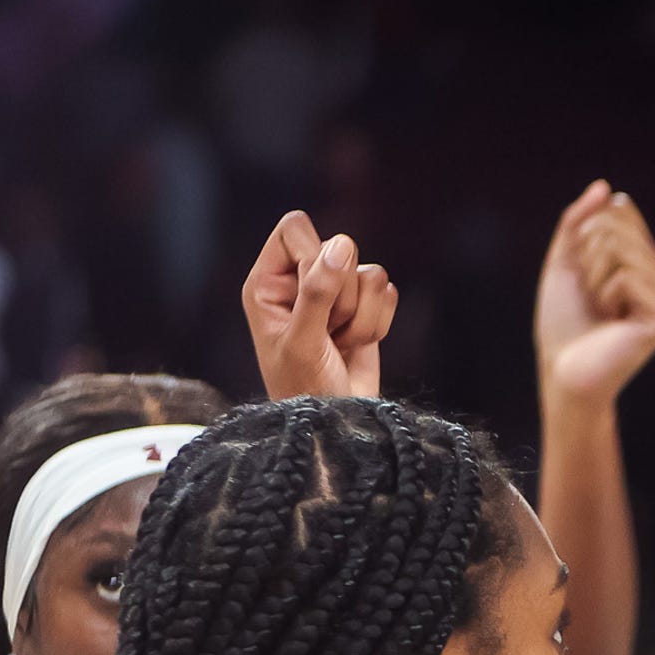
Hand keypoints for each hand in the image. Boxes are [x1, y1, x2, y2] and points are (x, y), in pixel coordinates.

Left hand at [244, 211, 396, 401]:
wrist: (335, 424)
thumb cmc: (303, 390)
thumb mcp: (302, 342)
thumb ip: (317, 293)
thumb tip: (342, 245)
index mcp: (268, 281)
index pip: (294, 229)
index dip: (312, 256)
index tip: (315, 296)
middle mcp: (299, 280)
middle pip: (339, 248)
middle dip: (342, 298)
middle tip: (327, 333)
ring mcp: (335, 293)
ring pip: (369, 274)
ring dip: (361, 318)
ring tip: (340, 345)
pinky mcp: (364, 307)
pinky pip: (387, 293)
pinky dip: (378, 325)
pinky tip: (357, 346)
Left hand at [536, 181, 654, 405]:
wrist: (564, 370)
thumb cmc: (564, 322)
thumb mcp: (565, 261)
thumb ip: (578, 221)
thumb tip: (606, 188)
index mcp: (643, 259)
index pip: (617, 212)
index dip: (585, 236)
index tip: (584, 273)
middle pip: (615, 225)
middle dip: (587, 257)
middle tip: (592, 297)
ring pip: (620, 248)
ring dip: (594, 279)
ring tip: (602, 310)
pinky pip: (627, 276)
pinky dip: (606, 296)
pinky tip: (612, 322)